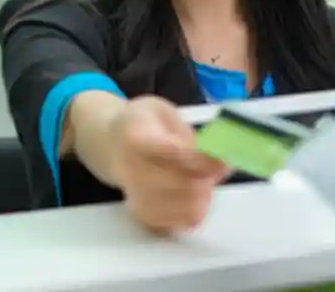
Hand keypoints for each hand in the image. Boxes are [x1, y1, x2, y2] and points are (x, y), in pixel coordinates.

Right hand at [107, 96, 229, 232]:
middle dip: (208, 178)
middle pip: (185, 186)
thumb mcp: (162, 111)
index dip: (205, 161)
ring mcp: (136, 199)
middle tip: (215, 166)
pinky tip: (189, 193)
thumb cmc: (140, 123)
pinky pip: (182, 222)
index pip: (175, 154)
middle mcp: (132, 172)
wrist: (108, 144)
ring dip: (204, 195)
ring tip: (200, 178)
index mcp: (137, 139)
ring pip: (188, 209)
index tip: (225, 160)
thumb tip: (216, 158)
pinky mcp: (143, 218)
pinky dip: (194, 209)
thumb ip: (187, 134)